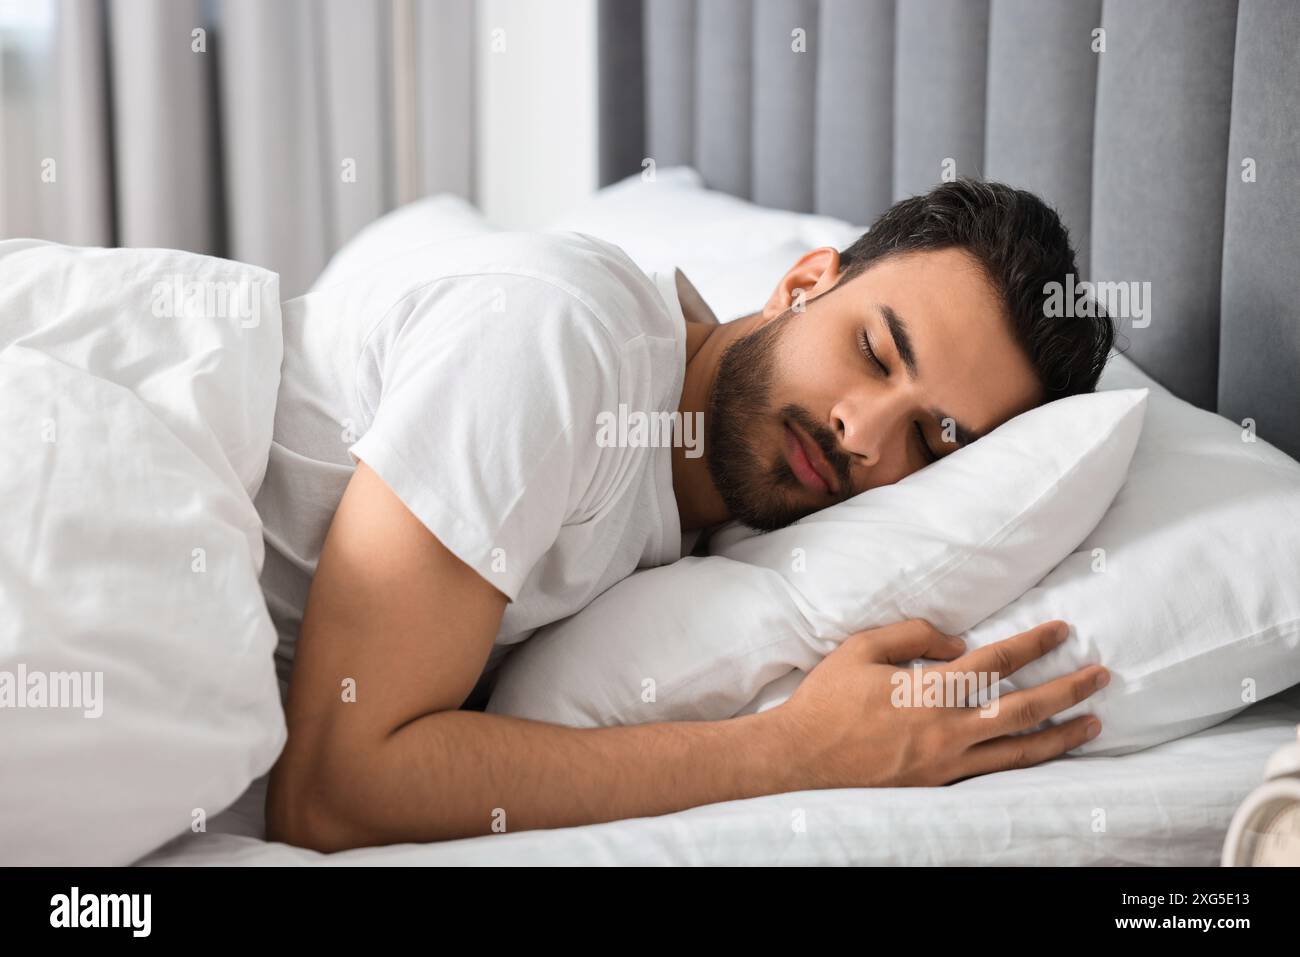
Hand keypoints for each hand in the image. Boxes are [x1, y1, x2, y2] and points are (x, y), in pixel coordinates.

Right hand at [769, 618, 1105, 789]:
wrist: (799, 760)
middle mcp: (948, 731)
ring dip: (1062, 736)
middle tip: (1101, 677)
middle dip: (1068, 691)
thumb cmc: (826, 701)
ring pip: (1019, 750)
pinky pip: (995, 774)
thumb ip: (912, 636)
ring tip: (1093, 723)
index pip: (996, 662)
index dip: (1034, 644)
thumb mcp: (860, 650)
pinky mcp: (939, 785)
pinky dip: (1026, 763)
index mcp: (930, 692)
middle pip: (1024, 709)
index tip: (1062, 631)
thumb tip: (958, 642)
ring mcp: (946, 764)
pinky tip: (1043, 755)